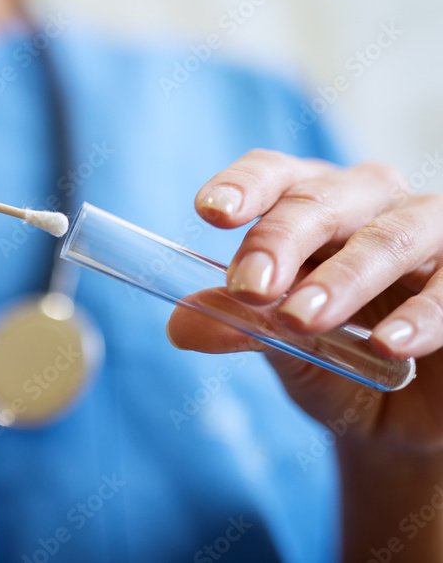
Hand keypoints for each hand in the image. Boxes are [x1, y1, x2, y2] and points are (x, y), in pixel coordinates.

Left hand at [166, 149, 442, 455]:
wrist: (408, 421)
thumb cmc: (340, 365)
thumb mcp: (284, 350)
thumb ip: (241, 328)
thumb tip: (179, 326)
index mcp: (312, 207)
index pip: (275, 175)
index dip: (243, 185)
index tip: (210, 211)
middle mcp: (371, 205)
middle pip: (321, 199)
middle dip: (280, 240)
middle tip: (248, 287)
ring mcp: (431, 234)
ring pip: (390, 236)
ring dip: (344, 277)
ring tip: (302, 319)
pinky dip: (423, 315)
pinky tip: (390, 345)